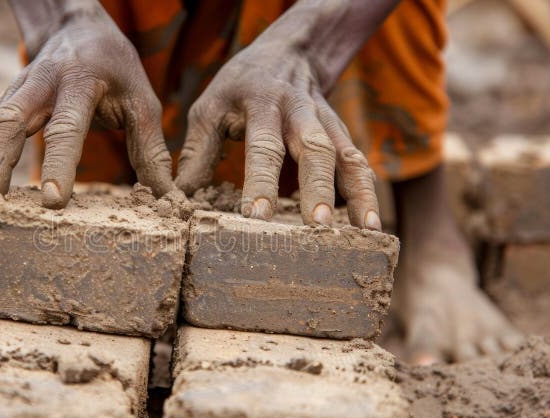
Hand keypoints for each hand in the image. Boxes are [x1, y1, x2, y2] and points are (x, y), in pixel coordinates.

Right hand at [0, 8, 174, 232]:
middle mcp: (36, 88)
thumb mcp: (142, 100)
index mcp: (78, 83)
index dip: (60, 163)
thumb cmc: (114, 69)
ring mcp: (12, 98)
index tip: (54, 201)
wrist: (76, 30)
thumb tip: (168, 199)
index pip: (66, 126)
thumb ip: (151, 149)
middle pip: (7, 127)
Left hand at [175, 1, 388, 229]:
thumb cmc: (239, 88)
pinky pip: (359, 163)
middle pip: (315, 150)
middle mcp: (300, 113)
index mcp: (262, 105)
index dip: (261, 182)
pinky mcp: (342, 136)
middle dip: (318, 188)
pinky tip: (370, 226)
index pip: (263, 146)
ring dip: (357, 194)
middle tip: (317, 226)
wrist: (287, 53)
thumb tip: (179, 197)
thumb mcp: (210, 107)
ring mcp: (327, 124)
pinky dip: (367, 193)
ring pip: (346, 157)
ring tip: (364, 232)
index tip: (257, 216)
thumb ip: (197, 151)